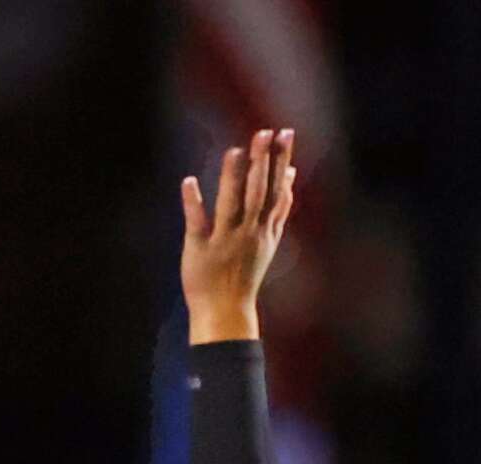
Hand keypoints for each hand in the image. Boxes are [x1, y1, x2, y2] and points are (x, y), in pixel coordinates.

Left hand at [179, 128, 296, 346]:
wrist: (226, 314)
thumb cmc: (244, 273)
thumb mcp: (269, 238)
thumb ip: (279, 206)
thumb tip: (291, 174)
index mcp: (266, 228)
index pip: (276, 189)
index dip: (282, 160)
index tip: (286, 133)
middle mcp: (249, 232)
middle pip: (258, 193)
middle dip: (263, 162)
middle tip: (265, 131)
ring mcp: (225, 241)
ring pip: (232, 205)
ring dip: (234, 178)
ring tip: (236, 151)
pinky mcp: (200, 250)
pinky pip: (197, 224)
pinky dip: (193, 203)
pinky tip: (189, 181)